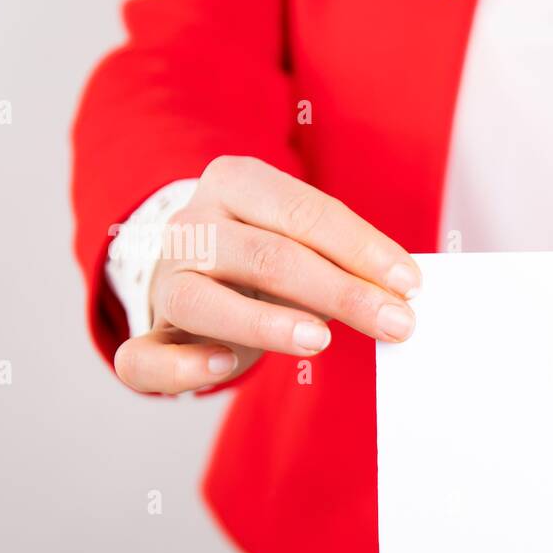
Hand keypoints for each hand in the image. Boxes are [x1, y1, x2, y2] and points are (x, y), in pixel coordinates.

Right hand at [114, 156, 420, 393]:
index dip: (361, 248)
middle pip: (267, 255)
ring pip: (203, 299)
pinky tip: (224, 368)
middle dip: (340, 291)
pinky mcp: (151, 333)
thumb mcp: (304, 239)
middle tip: (395, 322)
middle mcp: (194, 224)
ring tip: (320, 341)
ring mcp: (166, 279)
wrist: (196, 268)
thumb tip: (403, 292)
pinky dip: (180, 367)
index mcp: (236, 184)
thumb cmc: (266, 256)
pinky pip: (143, 355)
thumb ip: (346, 260)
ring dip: (265, 323)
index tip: (409, 284)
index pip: (304, 211)